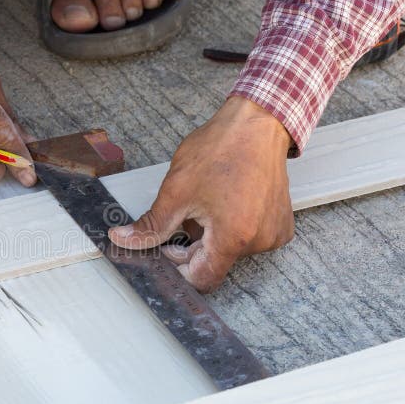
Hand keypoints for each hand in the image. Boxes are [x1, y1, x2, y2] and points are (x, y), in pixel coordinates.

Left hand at [108, 96, 294, 291]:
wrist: (257, 124)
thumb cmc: (221, 149)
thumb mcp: (176, 190)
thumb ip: (151, 225)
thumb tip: (125, 241)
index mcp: (233, 238)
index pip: (202, 279)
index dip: (178, 269)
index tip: (165, 252)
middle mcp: (258, 241)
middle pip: (215, 264)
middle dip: (191, 247)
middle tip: (180, 217)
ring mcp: (273, 234)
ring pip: (229, 250)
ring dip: (211, 235)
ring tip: (208, 202)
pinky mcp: (280, 225)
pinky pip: (249, 238)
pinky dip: (232, 227)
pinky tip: (226, 202)